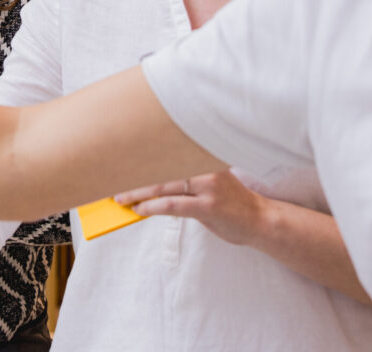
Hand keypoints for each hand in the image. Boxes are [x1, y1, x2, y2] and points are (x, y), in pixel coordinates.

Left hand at [114, 170, 267, 245]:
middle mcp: (204, 166)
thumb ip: (183, 181)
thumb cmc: (230, 203)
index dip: (141, 156)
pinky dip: (153, 207)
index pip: (166, 152)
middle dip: (134, 174)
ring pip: (163, 185)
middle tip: (111, 180)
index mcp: (202, 156)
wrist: (260, 220)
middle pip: (160, 167)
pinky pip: (173, 205)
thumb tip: (149, 184)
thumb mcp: (208, 183)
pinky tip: (140, 210)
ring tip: (120, 198)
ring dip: (138, 192)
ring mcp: (207, 185)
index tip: (119, 158)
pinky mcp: (208, 206)